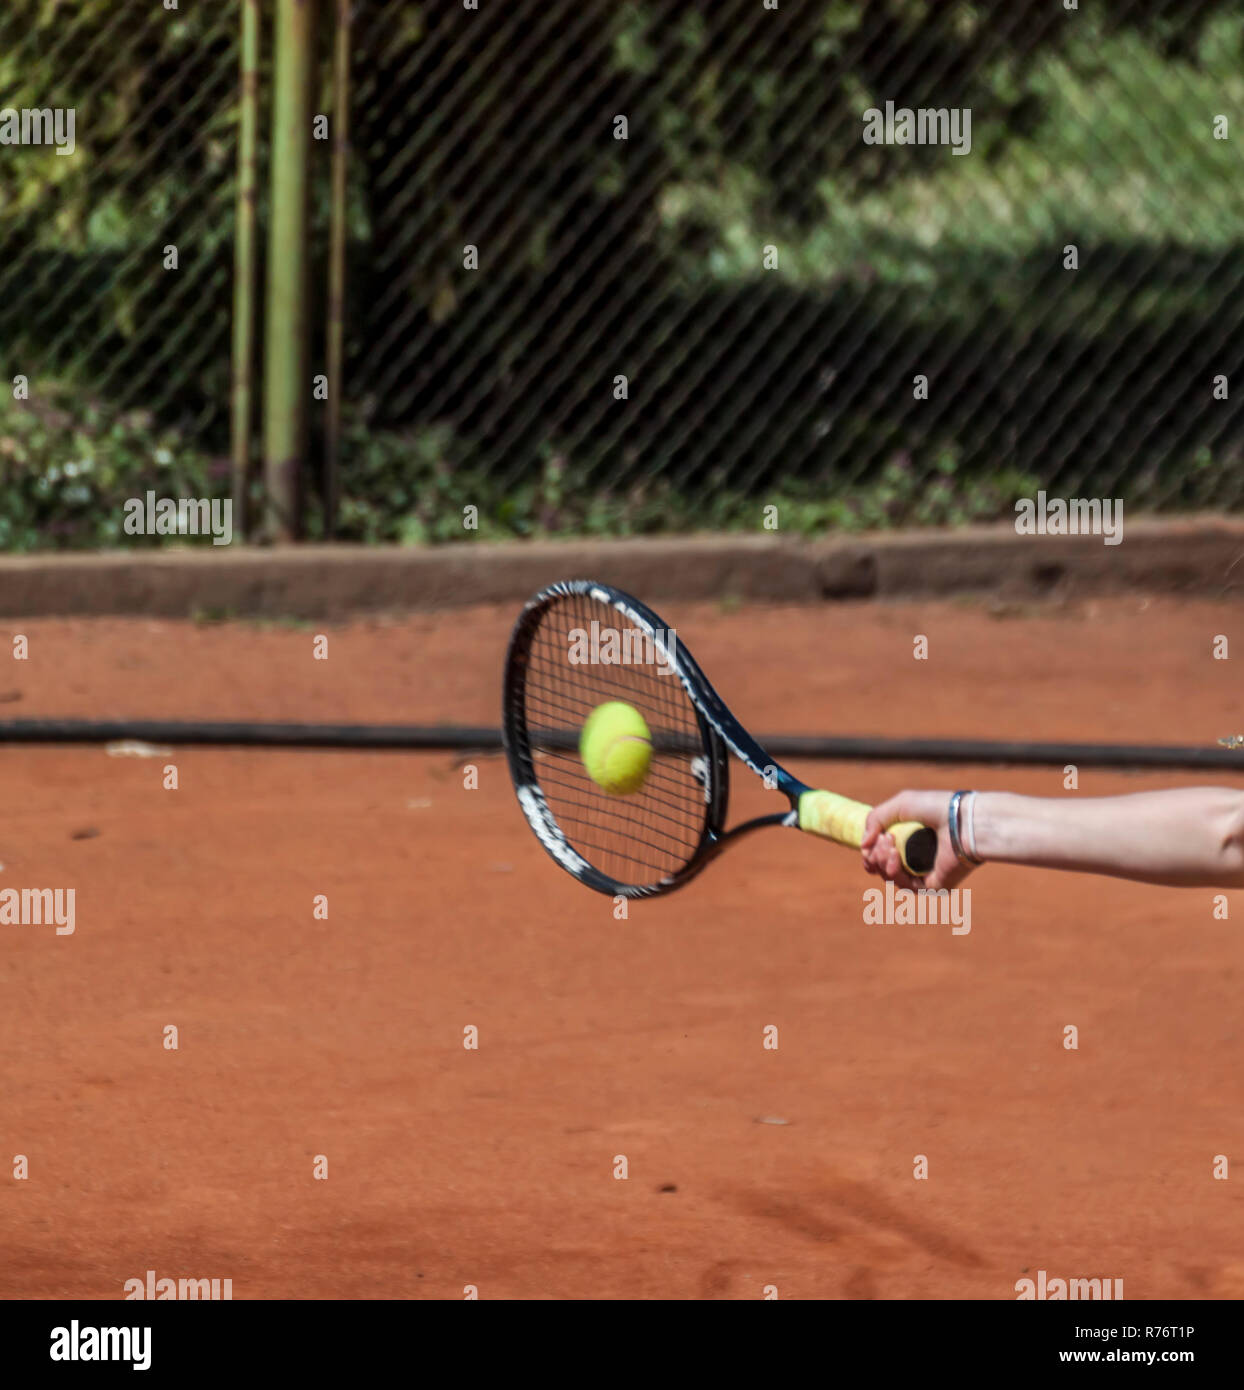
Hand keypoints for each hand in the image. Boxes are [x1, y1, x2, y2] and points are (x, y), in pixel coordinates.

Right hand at [861, 790, 978, 891]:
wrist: (960, 819)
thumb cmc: (935, 808)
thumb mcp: (899, 806)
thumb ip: (875, 819)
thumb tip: (863, 845)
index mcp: (910, 843)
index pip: (881, 857)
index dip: (870, 853)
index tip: (871, 841)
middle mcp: (917, 860)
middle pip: (881, 868)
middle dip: (875, 855)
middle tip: (885, 839)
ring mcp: (924, 875)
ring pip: (890, 878)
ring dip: (881, 862)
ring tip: (889, 845)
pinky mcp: (933, 887)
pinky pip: (904, 886)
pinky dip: (893, 872)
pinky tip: (894, 855)